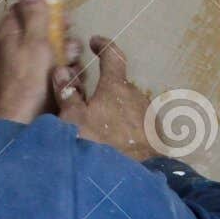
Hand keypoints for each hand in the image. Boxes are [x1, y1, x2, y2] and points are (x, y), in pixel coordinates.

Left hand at [0, 0, 80, 123]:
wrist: (24, 122)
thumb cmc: (27, 80)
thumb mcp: (34, 41)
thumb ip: (35, 14)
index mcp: (9, 33)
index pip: (26, 7)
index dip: (44, 6)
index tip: (60, 10)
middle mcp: (18, 47)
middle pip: (46, 28)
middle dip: (62, 34)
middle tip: (67, 43)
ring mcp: (30, 66)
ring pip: (57, 49)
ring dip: (68, 55)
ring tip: (67, 66)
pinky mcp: (41, 82)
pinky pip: (60, 68)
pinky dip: (67, 72)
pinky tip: (68, 79)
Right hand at [53, 35, 152, 160]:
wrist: (134, 176)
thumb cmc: (101, 143)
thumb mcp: (74, 120)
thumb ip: (68, 94)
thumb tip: (62, 71)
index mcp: (116, 86)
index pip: (112, 56)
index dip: (103, 46)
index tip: (95, 42)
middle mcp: (137, 95)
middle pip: (119, 86)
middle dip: (106, 91)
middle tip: (90, 104)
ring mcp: (149, 115)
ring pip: (130, 106)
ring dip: (117, 111)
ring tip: (104, 130)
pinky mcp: (157, 134)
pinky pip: (139, 124)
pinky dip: (128, 127)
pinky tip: (119, 143)